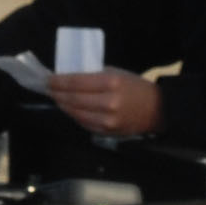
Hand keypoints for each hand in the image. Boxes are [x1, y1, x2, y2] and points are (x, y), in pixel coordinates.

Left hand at [49, 69, 163, 135]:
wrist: (157, 110)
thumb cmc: (136, 87)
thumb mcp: (117, 73)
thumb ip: (95, 75)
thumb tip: (70, 77)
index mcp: (111, 82)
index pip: (76, 82)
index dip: (58, 81)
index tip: (48, 78)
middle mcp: (108, 102)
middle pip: (73, 98)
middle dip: (57, 93)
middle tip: (48, 88)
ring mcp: (107, 119)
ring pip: (75, 112)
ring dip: (63, 105)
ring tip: (56, 97)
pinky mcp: (106, 131)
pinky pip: (83, 123)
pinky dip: (74, 115)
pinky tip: (69, 108)